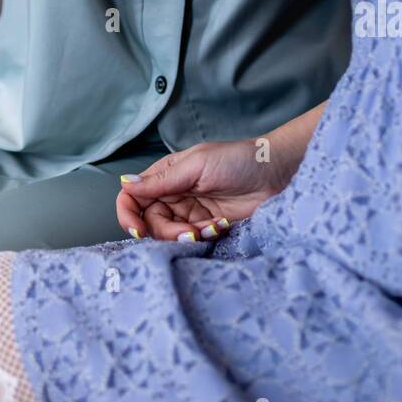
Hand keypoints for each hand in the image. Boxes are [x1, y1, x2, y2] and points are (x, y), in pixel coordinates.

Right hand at [115, 133, 297, 242]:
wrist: (276, 175)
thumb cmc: (238, 160)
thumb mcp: (197, 166)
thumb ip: (162, 180)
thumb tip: (125, 184)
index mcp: (166, 174)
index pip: (132, 196)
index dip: (128, 215)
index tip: (137, 230)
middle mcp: (174, 194)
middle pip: (150, 222)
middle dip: (167, 232)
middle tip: (191, 232)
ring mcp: (190, 212)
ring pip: (170, 235)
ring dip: (188, 236)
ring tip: (212, 228)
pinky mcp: (208, 227)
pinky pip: (193, 240)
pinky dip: (205, 238)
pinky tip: (221, 227)